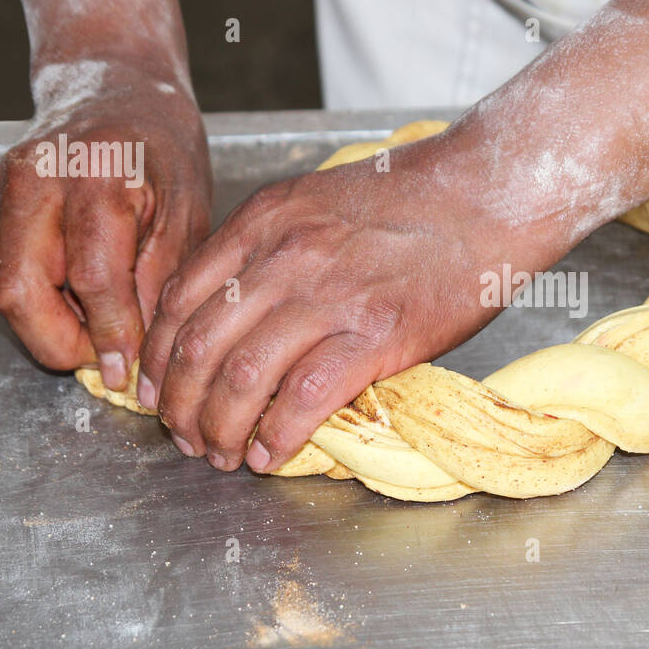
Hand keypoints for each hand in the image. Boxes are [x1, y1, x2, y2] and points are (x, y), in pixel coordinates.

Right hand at [0, 63, 210, 388]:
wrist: (118, 92)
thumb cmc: (163, 150)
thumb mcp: (188, 211)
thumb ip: (162, 280)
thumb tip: (140, 350)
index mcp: (96, 175)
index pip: (91, 278)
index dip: (110, 334)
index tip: (128, 368)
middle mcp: (34, 179)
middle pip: (21, 292)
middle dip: (61, 343)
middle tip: (105, 358)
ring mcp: (1, 190)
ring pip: (8, 290)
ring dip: (53, 323)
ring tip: (103, 318)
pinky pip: (6, 271)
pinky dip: (43, 297)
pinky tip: (81, 289)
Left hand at [136, 128, 548, 472]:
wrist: (489, 193)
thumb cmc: (415, 199)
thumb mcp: (321, 200)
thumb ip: (274, 246)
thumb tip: (244, 311)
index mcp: (266, 221)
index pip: (182, 298)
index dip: (160, 357)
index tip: (159, 390)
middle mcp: (285, 256)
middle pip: (200, 345)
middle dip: (180, 405)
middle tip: (184, 436)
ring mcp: (330, 296)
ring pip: (242, 377)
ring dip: (220, 429)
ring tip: (222, 455)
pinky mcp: (376, 335)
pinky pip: (305, 398)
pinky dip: (278, 435)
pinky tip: (271, 454)